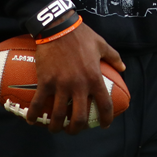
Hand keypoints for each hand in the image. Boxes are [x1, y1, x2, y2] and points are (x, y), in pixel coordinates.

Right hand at [25, 20, 124, 134]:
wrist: (58, 27)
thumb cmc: (81, 35)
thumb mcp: (102, 44)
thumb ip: (114, 57)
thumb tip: (123, 68)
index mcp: (95, 78)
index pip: (104, 105)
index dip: (106, 118)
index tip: (104, 125)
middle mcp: (79, 85)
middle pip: (79, 117)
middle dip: (76, 129)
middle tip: (73, 130)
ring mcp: (61, 85)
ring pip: (59, 115)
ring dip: (56, 127)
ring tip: (55, 129)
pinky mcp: (45, 81)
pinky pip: (39, 103)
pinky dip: (34, 115)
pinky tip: (32, 121)